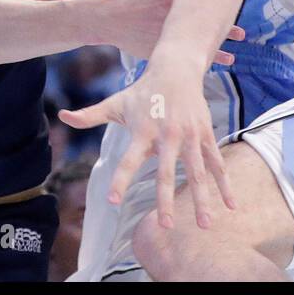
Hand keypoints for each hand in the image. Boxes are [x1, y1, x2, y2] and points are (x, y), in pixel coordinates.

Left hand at [60, 55, 230, 228]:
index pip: (128, 160)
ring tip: (205, 225)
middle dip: (167, 200)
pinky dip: (225, 184)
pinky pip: (216, 163)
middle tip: (166, 226)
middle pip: (167, 172)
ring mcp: (189, 135)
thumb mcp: (116, 102)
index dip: (120, 180)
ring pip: (197, 172)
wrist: (176, 68)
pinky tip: (231, 206)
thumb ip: (90, 115)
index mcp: (142, 131)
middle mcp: (167, 135)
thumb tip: (62, 115)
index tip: (112, 202)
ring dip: (202, 199)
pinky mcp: (205, 134)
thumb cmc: (143, 90)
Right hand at [98, 0, 243, 60]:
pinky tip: (205, 68)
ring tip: (231, 60)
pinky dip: (192, 63)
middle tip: (241, 35)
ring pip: (193, 48)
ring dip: (214, 54)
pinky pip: (178, 59)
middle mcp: (169, 22)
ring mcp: (163, 39)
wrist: (106, 19)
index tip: (234, 11)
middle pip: (202, 28)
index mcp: (170, 2)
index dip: (219, 10)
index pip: (200, 6)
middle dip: (223, 32)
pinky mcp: (154, 52)